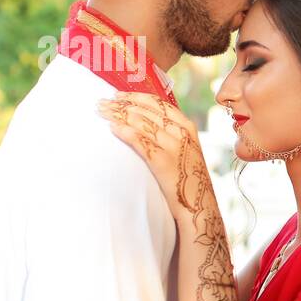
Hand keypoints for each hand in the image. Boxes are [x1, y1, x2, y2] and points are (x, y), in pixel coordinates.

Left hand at [96, 92, 206, 216]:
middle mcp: (181, 133)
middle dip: (121, 104)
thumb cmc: (187, 178)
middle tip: (101, 103)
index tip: (117, 95)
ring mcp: (173, 147)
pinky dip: (126, 132)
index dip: (135, 97)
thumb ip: (170, 134)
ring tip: (101, 112)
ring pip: (141, 123)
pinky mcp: (163, 162)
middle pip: (146, 111)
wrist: (199, 205)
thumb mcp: (185, 149)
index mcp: (187, 126)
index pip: (158, 103)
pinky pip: (141, 142)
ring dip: (118, 115)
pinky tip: (113, 127)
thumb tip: (145, 121)